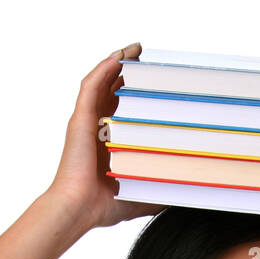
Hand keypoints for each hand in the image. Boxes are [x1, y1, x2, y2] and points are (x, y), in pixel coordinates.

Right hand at [45, 44, 166, 229]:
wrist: (79, 209)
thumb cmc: (102, 206)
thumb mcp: (140, 195)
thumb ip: (159, 192)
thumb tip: (181, 194)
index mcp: (106, 143)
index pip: (121, 110)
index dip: (134, 94)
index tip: (153, 85)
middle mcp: (95, 129)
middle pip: (111, 90)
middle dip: (126, 72)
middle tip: (145, 59)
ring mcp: (86, 122)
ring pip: (100, 83)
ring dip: (115, 63)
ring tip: (133, 49)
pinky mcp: (79, 120)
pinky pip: (91, 88)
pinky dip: (103, 70)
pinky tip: (116, 57)